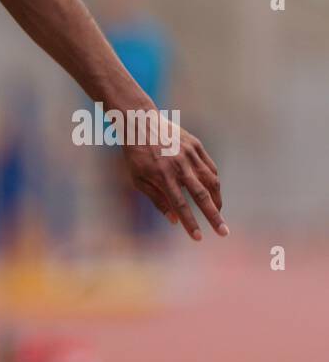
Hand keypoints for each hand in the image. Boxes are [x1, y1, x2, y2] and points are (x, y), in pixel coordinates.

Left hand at [118, 110, 225, 240]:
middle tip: (224, 232)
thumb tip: (174, 220)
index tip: (198, 238)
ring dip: (217, 200)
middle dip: (214, 216)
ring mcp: (190, 154)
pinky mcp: (196, 146)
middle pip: (202, 196)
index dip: (189, 223)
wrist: (141, 124)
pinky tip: (214, 192)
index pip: (180, 205)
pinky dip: (214, 182)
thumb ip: (157, 200)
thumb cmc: (136, 156)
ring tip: (218, 213)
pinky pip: (210, 167)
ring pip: (211, 181)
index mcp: (162, 176)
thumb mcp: (138, 180)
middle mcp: (179, 166)